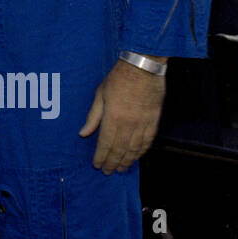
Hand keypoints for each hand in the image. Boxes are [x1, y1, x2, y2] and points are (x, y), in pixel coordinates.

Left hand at [79, 58, 164, 174]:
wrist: (143, 67)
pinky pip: (148, 141)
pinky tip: (137, 156)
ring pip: (135, 148)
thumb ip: (93, 116)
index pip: (105, 144)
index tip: (97, 165)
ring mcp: (143, 123)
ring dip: (127, 160)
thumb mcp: (100, 94)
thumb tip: (83, 133)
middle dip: (113, 162)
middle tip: (108, 172)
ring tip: (121, 168)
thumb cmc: (118, 78)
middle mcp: (128, 124)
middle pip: (120, 149)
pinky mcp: (154, 120)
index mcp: (113, 117)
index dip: (101, 157)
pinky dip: (142, 151)